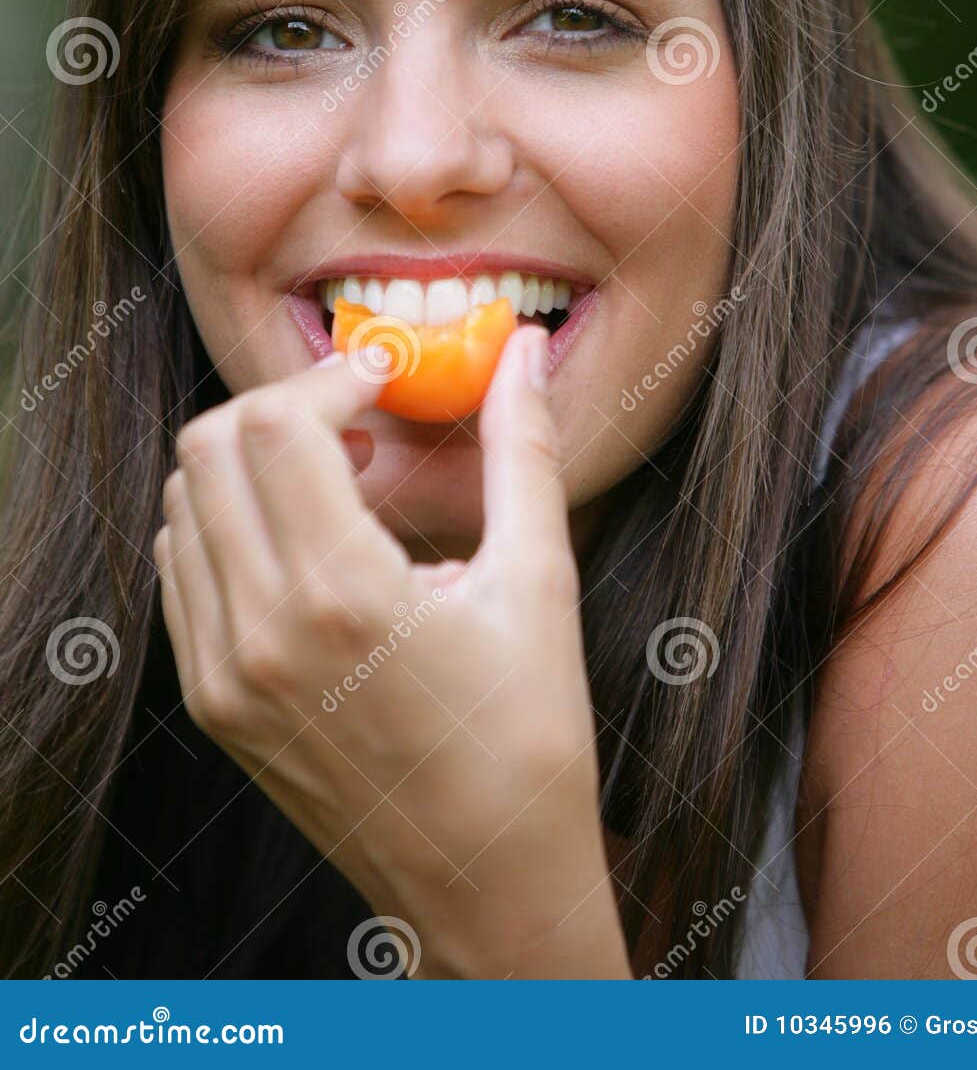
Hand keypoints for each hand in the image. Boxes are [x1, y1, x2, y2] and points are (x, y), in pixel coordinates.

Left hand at [153, 325, 630, 978]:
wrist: (486, 883)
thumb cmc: (529, 738)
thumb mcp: (538, 581)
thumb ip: (522, 448)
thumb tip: (521, 348)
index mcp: (343, 596)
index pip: (277, 425)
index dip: (332, 378)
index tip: (386, 383)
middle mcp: (260, 632)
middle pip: (211, 447)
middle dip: (284, 409)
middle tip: (357, 423)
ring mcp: (223, 673)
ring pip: (184, 502)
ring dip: (251, 463)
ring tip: (336, 479)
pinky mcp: (212, 702)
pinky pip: (182, 570)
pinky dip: (227, 524)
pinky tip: (303, 539)